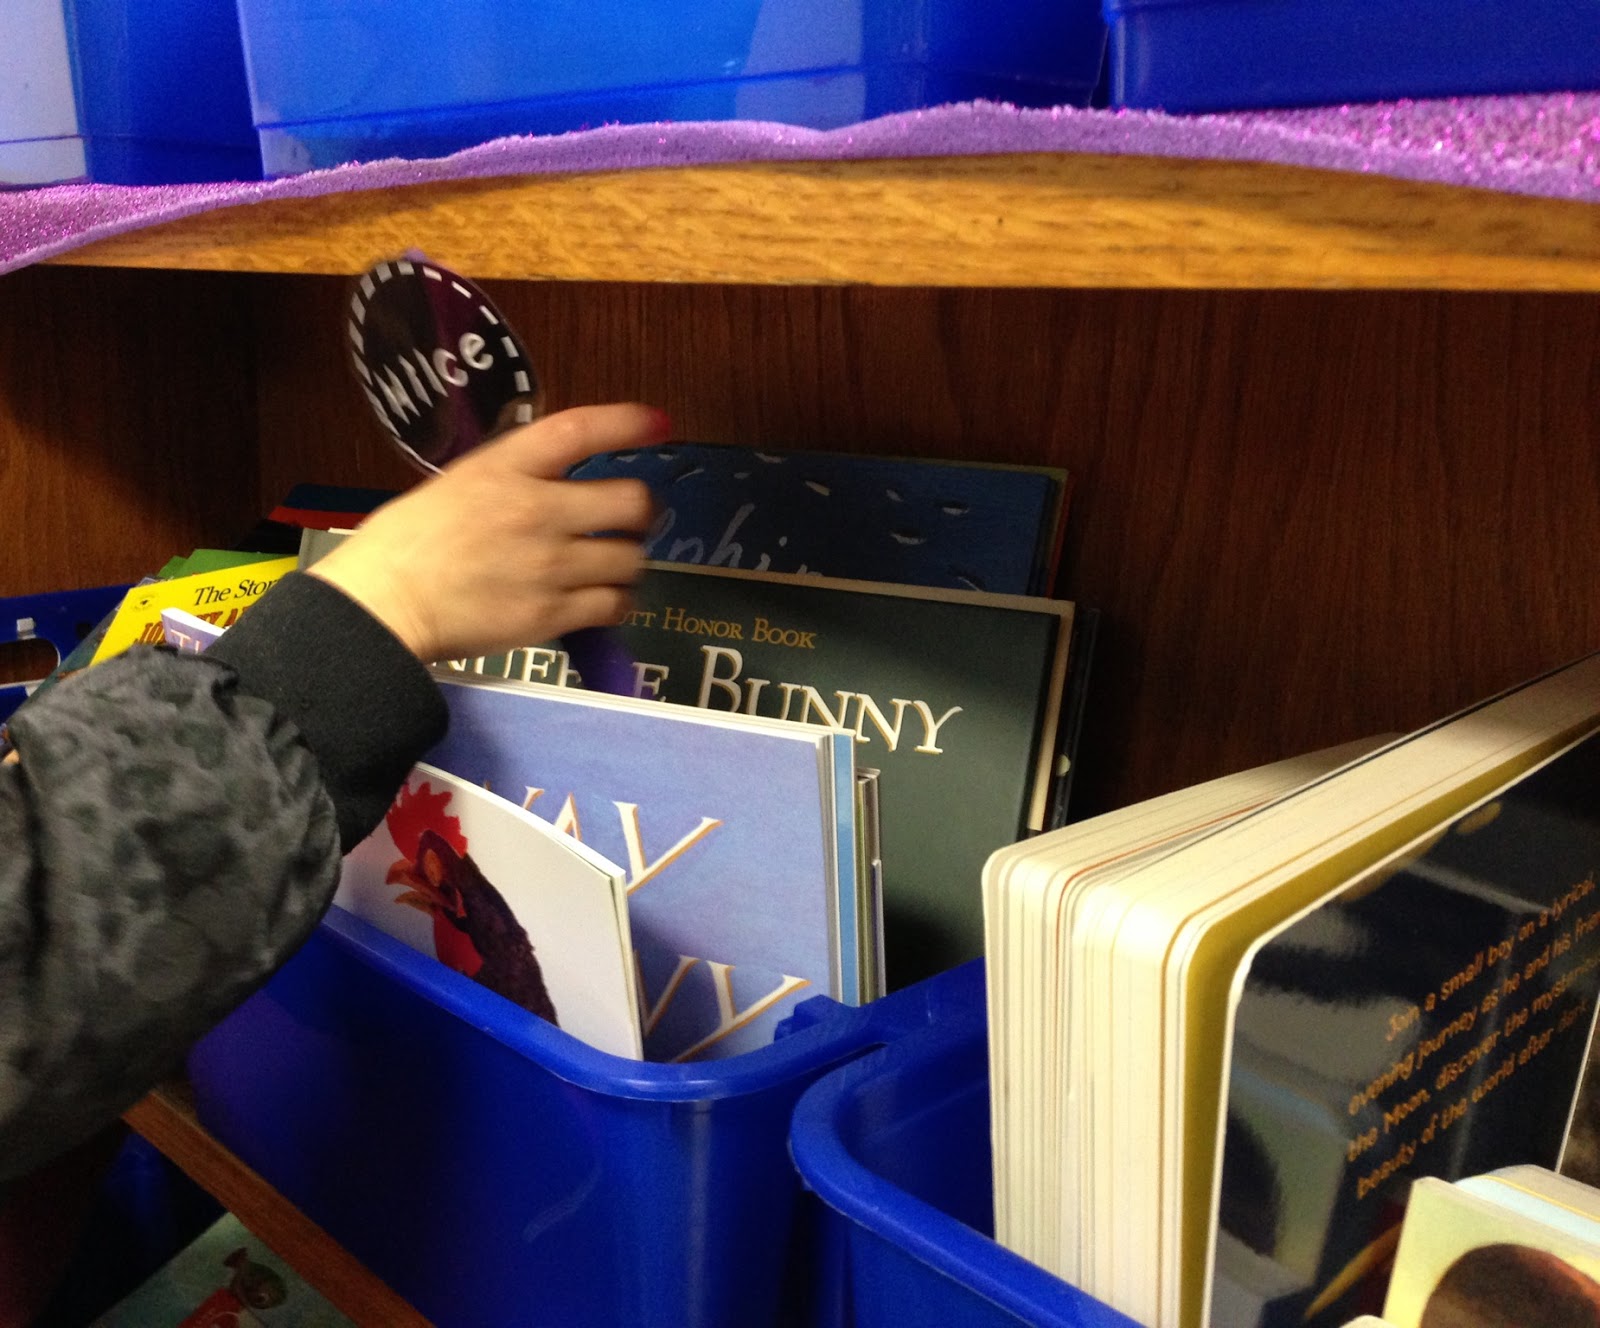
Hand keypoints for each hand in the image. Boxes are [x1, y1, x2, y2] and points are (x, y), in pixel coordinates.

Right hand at [309, 403, 663, 661]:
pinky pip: (614, 604)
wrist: (385, 604)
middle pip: (632, 502)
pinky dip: (615, 602)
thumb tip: (557, 476)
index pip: (579, 431)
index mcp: (504, 468)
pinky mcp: (552, 612)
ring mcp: (549, 564)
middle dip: (641, 512)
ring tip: (607, 566)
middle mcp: (536, 510)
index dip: (626, 423)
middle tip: (629, 522)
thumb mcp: (458, 485)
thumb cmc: (408, 543)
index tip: (658, 423)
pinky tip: (598, 600)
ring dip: (626, 562)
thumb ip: (512, 476)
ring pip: (631, 558)